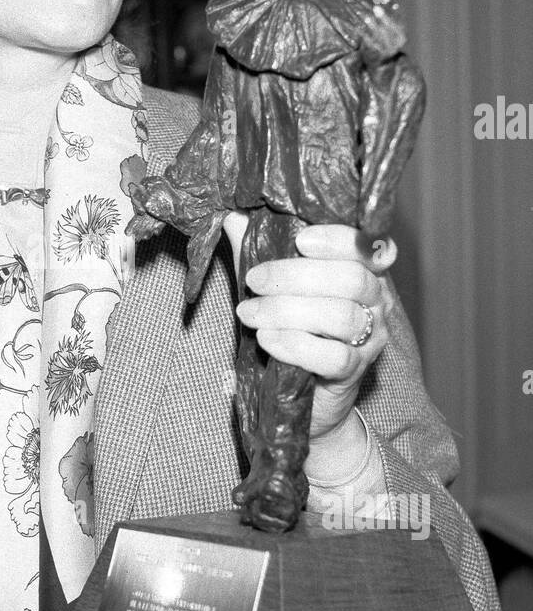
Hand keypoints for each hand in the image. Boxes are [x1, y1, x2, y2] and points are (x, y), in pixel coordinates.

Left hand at [226, 217, 397, 440]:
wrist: (304, 395)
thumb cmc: (291, 327)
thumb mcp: (273, 284)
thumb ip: (258, 247)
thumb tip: (232, 215)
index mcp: (363, 271)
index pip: (369, 246)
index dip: (339, 239)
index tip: (301, 240)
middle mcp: (377, 302)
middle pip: (351, 278)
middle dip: (295, 276)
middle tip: (254, 281)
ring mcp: (371, 338)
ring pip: (341, 316)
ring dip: (286, 311)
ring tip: (250, 314)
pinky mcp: (355, 372)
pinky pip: (333, 356)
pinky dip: (295, 345)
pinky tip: (266, 340)